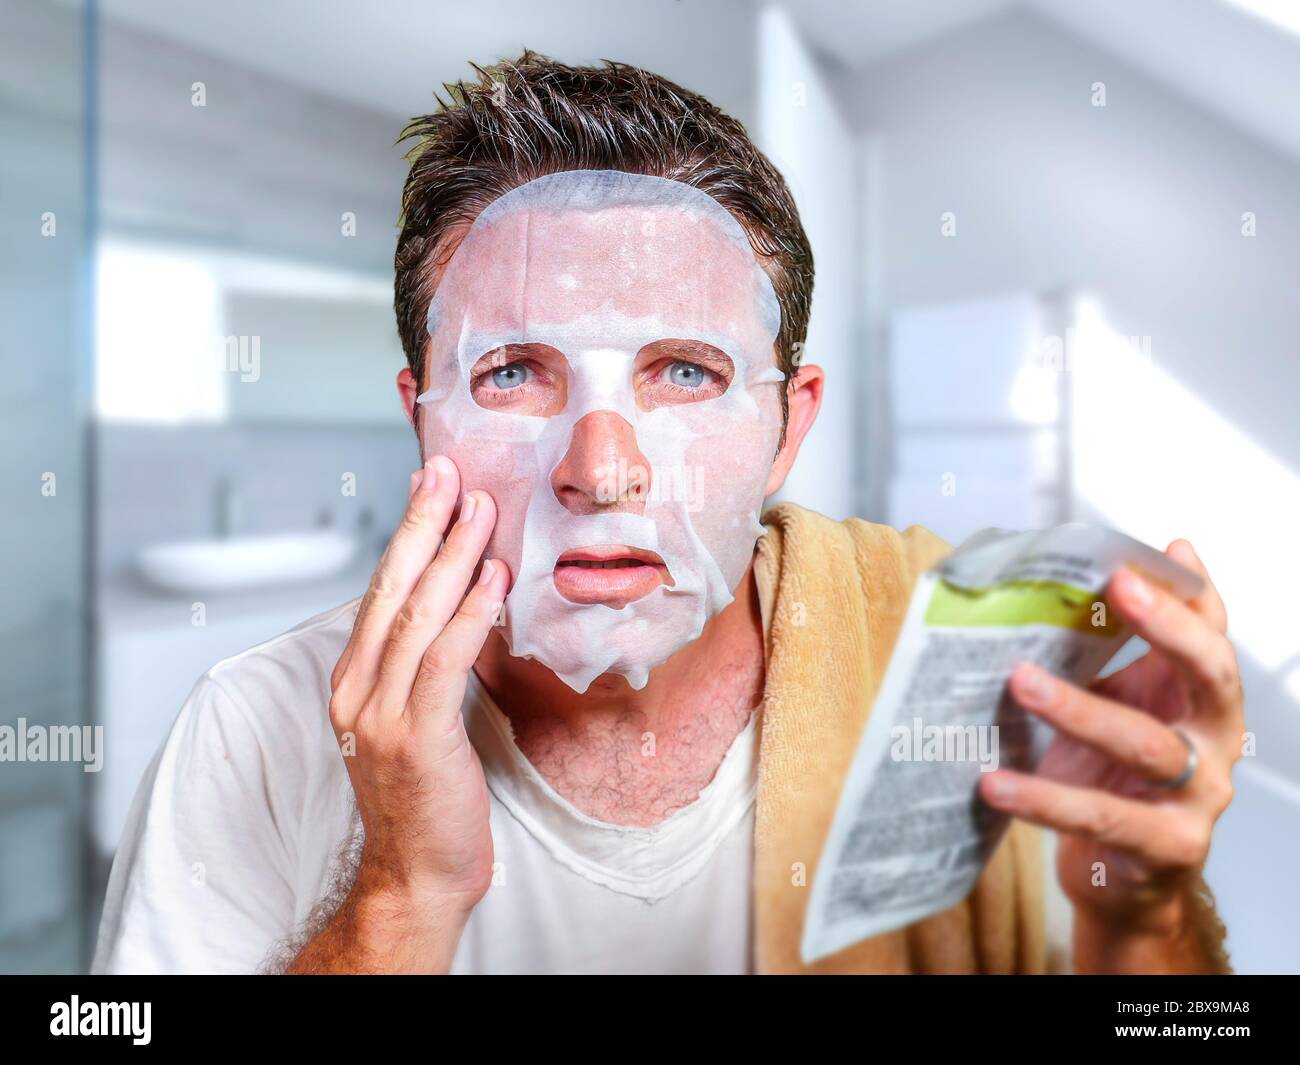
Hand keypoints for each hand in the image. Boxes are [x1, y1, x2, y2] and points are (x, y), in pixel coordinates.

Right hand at [324, 455, 508, 965]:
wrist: (417, 873)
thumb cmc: (426, 793)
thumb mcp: (416, 716)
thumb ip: (426, 661)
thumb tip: (466, 596)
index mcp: (352, 681)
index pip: (378, 589)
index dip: (406, 533)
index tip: (430, 483)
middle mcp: (357, 691)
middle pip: (389, 588)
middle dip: (422, 523)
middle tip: (447, 469)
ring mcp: (381, 716)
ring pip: (416, 616)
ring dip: (453, 555)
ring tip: (480, 507)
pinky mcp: (417, 739)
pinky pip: (444, 661)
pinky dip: (470, 615)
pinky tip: (495, 577)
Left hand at [978, 540, 1241, 946]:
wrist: (1123, 881)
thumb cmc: (1113, 782)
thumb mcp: (1114, 710)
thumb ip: (1099, 656)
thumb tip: (1054, 586)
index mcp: (1200, 698)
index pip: (1212, 631)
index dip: (1187, 592)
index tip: (1149, 554)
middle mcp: (1213, 741)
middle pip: (1210, 675)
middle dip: (1167, 628)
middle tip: (1116, 590)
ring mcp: (1198, 798)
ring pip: (1146, 744)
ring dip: (1079, 710)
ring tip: (1019, 682)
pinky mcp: (1165, 847)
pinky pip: (1102, 816)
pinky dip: (1045, 798)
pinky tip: (996, 781)